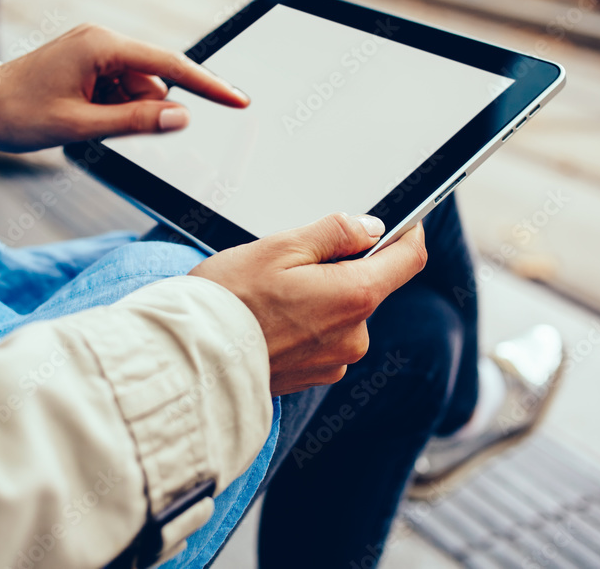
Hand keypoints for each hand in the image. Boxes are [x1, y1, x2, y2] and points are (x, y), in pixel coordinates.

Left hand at [0, 24, 248, 152]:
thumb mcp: (82, 126)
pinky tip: (87, 118)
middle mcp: (101, 40)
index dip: (207, 85)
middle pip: (153, 80)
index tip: (237, 100)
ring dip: (127, 114)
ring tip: (86, 125)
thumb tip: (181, 117)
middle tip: (106, 129)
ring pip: (139, 89)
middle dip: (147, 111)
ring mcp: (94, 50)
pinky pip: (121, 89)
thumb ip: (136, 122)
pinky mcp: (89, 63)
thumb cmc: (21, 114)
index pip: (170, 65)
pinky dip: (116, 109)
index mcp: (101, 46)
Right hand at [189, 214, 426, 396]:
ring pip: (341, 313)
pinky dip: (304, 325)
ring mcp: (335, 361)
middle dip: (339, 269)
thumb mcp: (280, 246)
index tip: (403, 223)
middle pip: (367, 286)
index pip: (408, 260)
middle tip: (291, 264)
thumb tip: (370, 228)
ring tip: (271, 298)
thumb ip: (335, 232)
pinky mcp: (314, 377)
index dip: (408, 234)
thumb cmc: (228, 301)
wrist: (191, 358)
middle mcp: (354, 335)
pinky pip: (322, 339)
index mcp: (354, 296)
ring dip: (319, 299)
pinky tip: (269, 322)